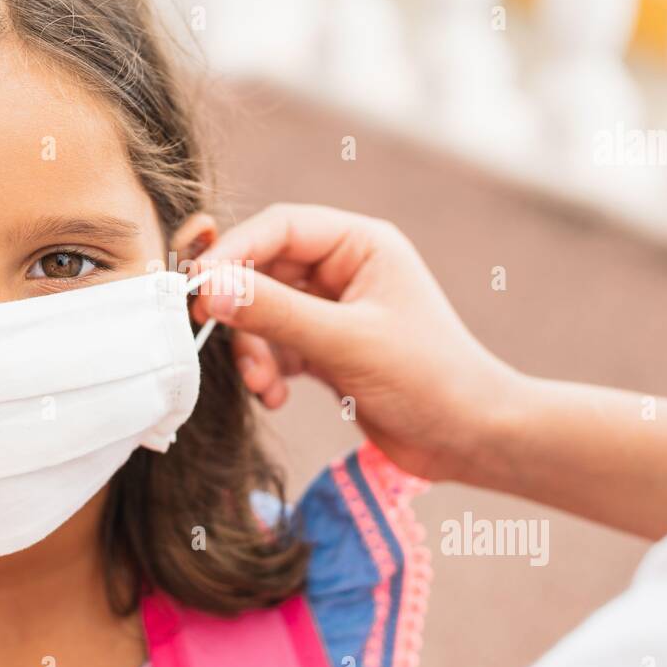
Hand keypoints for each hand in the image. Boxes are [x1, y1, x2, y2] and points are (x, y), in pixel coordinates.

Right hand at [192, 203, 517, 481]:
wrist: (469, 439)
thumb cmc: (428, 378)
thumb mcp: (346, 341)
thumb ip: (274, 313)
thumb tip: (208, 288)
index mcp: (361, 244)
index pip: (280, 227)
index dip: (234, 253)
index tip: (198, 286)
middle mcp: (345, 269)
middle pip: (264, 272)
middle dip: (243, 314)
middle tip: (216, 342)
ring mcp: (334, 310)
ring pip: (265, 314)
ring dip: (255, 351)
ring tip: (264, 387)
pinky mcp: (327, 348)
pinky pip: (277, 346)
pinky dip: (269, 370)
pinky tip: (276, 397)